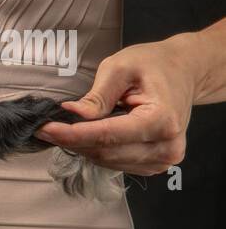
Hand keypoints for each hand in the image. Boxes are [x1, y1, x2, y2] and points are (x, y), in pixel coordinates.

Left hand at [35, 40, 200, 175]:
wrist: (185, 72)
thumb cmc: (154, 65)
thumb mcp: (120, 67)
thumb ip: (97, 95)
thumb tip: (72, 114)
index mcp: (162, 120)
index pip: (107, 136)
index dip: (70, 135)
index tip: (43, 129)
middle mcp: (167, 146)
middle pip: (104, 152)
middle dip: (72, 140)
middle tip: (47, 126)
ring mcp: (163, 159)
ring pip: (107, 161)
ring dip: (83, 146)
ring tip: (72, 126)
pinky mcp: (155, 164)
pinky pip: (116, 163)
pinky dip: (97, 150)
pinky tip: (93, 133)